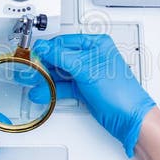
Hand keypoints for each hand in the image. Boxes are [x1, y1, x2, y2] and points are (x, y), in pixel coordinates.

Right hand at [30, 34, 155, 156]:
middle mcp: (91, 56)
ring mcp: (88, 74)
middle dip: (44, 65)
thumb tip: (44, 47)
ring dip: (46, 79)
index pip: (64, 41)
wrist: (129, 118)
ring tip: (33, 82)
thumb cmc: (120, 92)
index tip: (32, 54)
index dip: (47, 48)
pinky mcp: (85, 89)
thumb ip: (61, 56)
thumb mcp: (86, 69)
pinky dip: (52, 90)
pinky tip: (42, 93)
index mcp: (96, 44)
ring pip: (60, 73)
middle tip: (29, 70)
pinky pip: (64, 86)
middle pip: (60, 57)